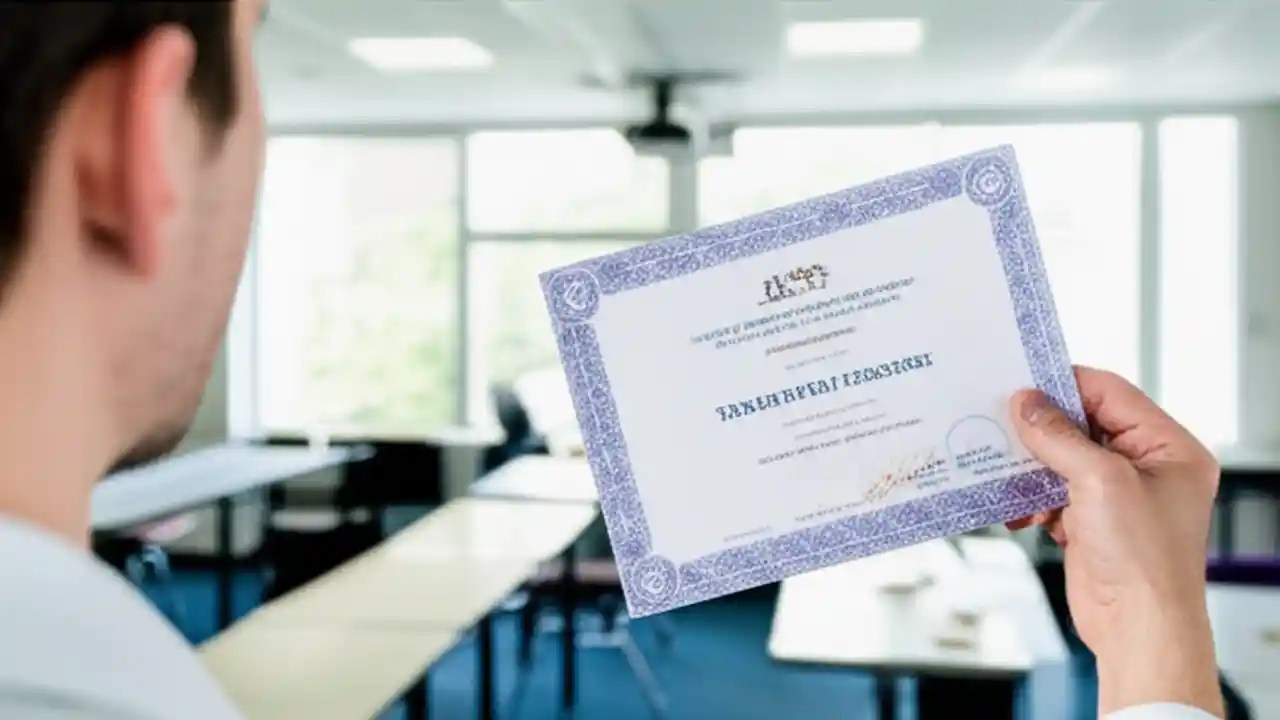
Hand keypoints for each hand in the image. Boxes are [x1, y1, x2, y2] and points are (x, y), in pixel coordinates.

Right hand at [1007, 367, 1222, 716]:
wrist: (1138, 629)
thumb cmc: (1143, 559)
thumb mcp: (1100, 481)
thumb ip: (1059, 436)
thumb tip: (1025, 403)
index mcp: (1169, 447)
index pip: (1111, 393)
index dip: (1064, 386)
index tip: (1021, 382)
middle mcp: (1148, 467)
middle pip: (1083, 425)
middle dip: (1040, 429)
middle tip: (999, 420)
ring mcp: (1119, 497)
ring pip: (1062, 460)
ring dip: (1030, 467)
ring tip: (999, 467)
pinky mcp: (1094, 523)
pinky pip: (1054, 494)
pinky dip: (1031, 499)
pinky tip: (1016, 510)